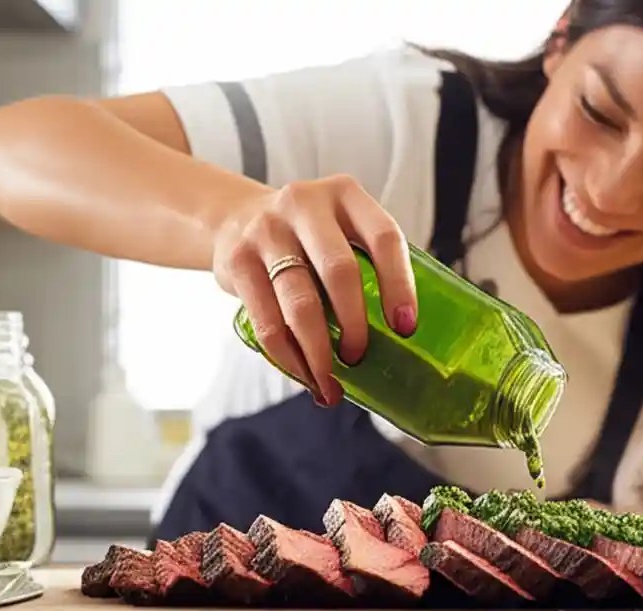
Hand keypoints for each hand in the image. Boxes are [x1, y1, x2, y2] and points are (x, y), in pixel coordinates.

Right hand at [211, 174, 417, 405]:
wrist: (237, 217)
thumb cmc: (310, 236)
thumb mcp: (343, 226)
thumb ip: (371, 261)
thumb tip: (402, 334)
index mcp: (346, 195)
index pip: (384, 238)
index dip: (399, 285)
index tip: (405, 327)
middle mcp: (305, 205)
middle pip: (339, 272)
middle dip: (355, 326)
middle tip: (360, 358)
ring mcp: (267, 231)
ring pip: (299, 303)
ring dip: (319, 353)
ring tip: (331, 383)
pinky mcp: (237, 260)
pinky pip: (266, 321)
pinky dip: (288, 357)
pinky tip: (303, 374)